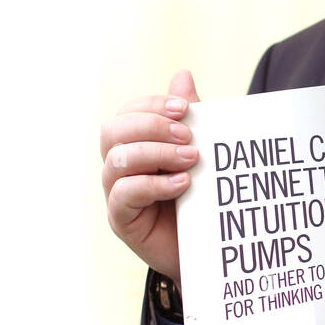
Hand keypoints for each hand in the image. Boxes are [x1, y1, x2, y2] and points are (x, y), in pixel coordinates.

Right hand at [101, 68, 200, 287]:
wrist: (211, 249)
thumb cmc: (204, 198)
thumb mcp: (203, 155)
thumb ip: (191, 119)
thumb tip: (182, 75)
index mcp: (136, 145)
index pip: (128, 113)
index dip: (152, 105)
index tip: (185, 109)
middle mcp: (120, 167)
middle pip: (113, 131)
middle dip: (151, 126)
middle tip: (188, 136)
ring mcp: (117, 193)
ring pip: (116, 160)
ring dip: (156, 153)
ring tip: (192, 160)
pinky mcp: (122, 220)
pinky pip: (123, 193)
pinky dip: (153, 184)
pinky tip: (182, 184)